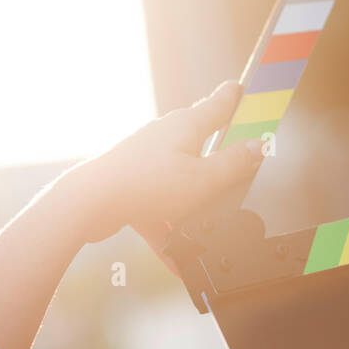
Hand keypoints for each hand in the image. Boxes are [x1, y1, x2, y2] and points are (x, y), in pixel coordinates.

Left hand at [64, 80, 264, 256]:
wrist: (91, 203)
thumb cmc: (146, 185)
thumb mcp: (203, 179)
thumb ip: (233, 164)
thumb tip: (257, 146)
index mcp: (187, 126)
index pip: (220, 104)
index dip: (235, 96)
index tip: (243, 87)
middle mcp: (165, 135)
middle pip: (200, 141)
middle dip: (219, 155)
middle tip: (239, 163)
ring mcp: (147, 158)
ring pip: (180, 179)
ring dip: (194, 204)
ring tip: (207, 231)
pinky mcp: (133, 183)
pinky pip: (159, 207)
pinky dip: (168, 230)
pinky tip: (176, 261)